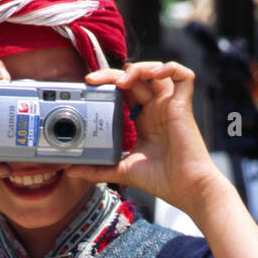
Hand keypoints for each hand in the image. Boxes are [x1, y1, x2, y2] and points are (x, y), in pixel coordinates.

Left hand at [76, 60, 221, 212]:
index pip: (124, 92)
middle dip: (113, 74)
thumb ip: (98, 169)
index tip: (89, 87)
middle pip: (135, 78)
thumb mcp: (122, 170)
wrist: (186, 189)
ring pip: (156, 71)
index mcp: (144, 120)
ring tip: (122, 80)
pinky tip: (155, 74)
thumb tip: (71, 170)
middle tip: (93, 80)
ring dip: (138, 68)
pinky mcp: (185, 105)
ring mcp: (171, 105)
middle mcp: (157, 109)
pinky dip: (169, 68)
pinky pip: (183, 75)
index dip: (108, 84)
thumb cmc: (162, 181)